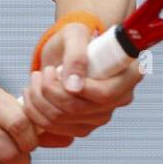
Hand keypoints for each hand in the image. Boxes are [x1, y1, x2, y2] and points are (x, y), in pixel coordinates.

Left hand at [22, 22, 142, 146]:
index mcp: (128, 75)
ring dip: (38, 99)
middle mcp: (119, 99)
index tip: (55, 71)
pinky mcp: (83, 126)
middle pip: (79, 109)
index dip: (78, 88)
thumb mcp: (75, 34)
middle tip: (41, 71)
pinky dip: (35, 112)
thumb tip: (74, 87)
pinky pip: (54, 129)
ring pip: (62, 120)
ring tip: (36, 79)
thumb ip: (76, 55)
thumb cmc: (75, 39)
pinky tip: (34, 93)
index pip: (105, 94)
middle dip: (49, 90)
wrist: (67, 51)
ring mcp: (101, 116)